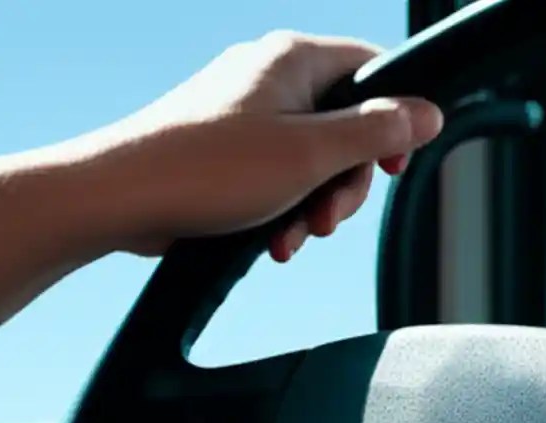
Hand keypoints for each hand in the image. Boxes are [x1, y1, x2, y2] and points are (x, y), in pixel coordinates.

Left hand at [92, 31, 442, 259]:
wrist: (118, 199)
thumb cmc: (207, 169)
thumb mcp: (313, 154)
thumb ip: (377, 132)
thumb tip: (427, 113)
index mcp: (293, 59)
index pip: (374, 69)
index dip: (397, 119)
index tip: (395, 164)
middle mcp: (269, 77)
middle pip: (347, 125)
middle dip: (346, 182)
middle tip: (330, 217)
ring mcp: (245, 111)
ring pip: (313, 157)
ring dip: (315, 203)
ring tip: (294, 235)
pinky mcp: (226, 147)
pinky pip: (278, 173)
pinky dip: (284, 206)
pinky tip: (272, 239)